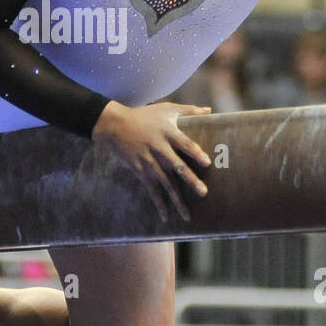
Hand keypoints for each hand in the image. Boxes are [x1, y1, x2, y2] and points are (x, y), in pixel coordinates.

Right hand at [92, 100, 211, 221]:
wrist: (116, 126)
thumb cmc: (144, 115)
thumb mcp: (167, 108)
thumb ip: (189, 110)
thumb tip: (210, 110)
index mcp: (168, 133)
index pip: (185, 144)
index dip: (195, 153)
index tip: (207, 163)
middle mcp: (160, 149)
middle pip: (177, 166)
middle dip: (190, 180)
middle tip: (203, 192)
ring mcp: (149, 162)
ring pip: (165, 183)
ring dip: (177, 199)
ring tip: (188, 215)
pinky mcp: (141, 172)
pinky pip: (152, 190)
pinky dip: (159, 204)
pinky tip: (166, 216)